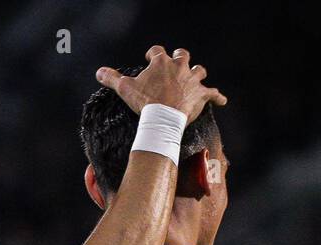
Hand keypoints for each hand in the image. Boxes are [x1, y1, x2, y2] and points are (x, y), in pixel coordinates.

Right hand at [97, 46, 226, 121]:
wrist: (162, 118)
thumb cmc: (145, 102)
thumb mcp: (125, 88)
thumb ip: (112, 78)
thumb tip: (99, 72)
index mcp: (162, 63)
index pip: (157, 51)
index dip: (152, 53)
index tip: (148, 57)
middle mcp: (180, 67)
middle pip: (182, 55)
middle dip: (179, 57)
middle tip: (176, 60)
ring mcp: (192, 80)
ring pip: (199, 70)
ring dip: (197, 73)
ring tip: (196, 76)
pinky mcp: (202, 94)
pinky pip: (214, 94)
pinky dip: (217, 97)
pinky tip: (221, 100)